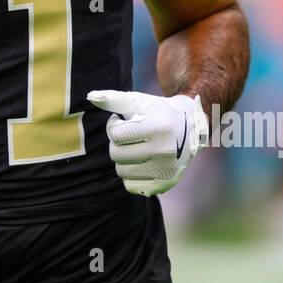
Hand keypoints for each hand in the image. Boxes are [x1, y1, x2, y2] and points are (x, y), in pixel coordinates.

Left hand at [86, 89, 208, 196]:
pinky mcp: (165, 185)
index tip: (124, 121)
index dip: (114, 125)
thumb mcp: (138, 101)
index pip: (115, 134)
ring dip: (123, 158)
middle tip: (130, 135)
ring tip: (136, 147)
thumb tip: (90, 96)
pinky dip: (131, 175)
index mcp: (158, 128)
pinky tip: (142, 162)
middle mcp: (165, 151)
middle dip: (117, 143)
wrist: (191, 127)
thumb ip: (113, 99)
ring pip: (121, 171)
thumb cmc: (158, 111)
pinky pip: (131, 186)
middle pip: (116, 154)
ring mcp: (166, 171)